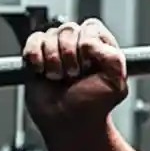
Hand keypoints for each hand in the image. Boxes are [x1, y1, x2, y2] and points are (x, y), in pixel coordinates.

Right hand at [22, 18, 127, 132]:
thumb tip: (89, 42)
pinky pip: (33, 41)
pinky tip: (43, 72)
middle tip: (74, 76)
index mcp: (101, 47)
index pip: (90, 27)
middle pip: (68, 29)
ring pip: (50, 35)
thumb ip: (112, 56)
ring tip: (60, 78)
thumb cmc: (93, 106)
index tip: (89, 66)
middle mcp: (79, 45)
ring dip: (53, 61)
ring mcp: (57, 48)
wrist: (68, 123)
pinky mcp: (37, 54)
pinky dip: (36, 57)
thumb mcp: (116, 83)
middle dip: (70, 56)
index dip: (87, 45)